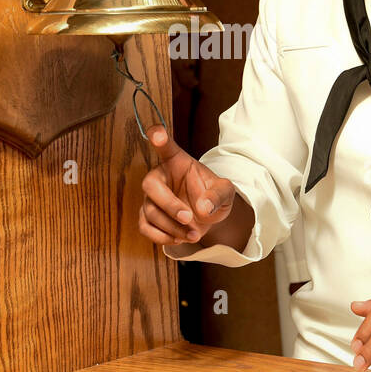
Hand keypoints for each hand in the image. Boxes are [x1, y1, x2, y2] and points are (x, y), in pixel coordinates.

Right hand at [138, 125, 235, 245]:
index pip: (166, 147)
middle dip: (169, 205)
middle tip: (188, 217)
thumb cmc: (213, 195)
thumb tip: (203, 207)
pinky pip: (145, 227)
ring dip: (172, 228)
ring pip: (150, 212)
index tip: (157, 133)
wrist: (208, 215)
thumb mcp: (225, 192)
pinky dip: (162, 237)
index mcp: (177, 162)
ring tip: (193, 234)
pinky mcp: (148, 217)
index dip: (159, 138)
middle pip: (150, 185)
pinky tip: (179, 238)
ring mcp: (151, 198)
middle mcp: (160, 177)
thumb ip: (218, 195)